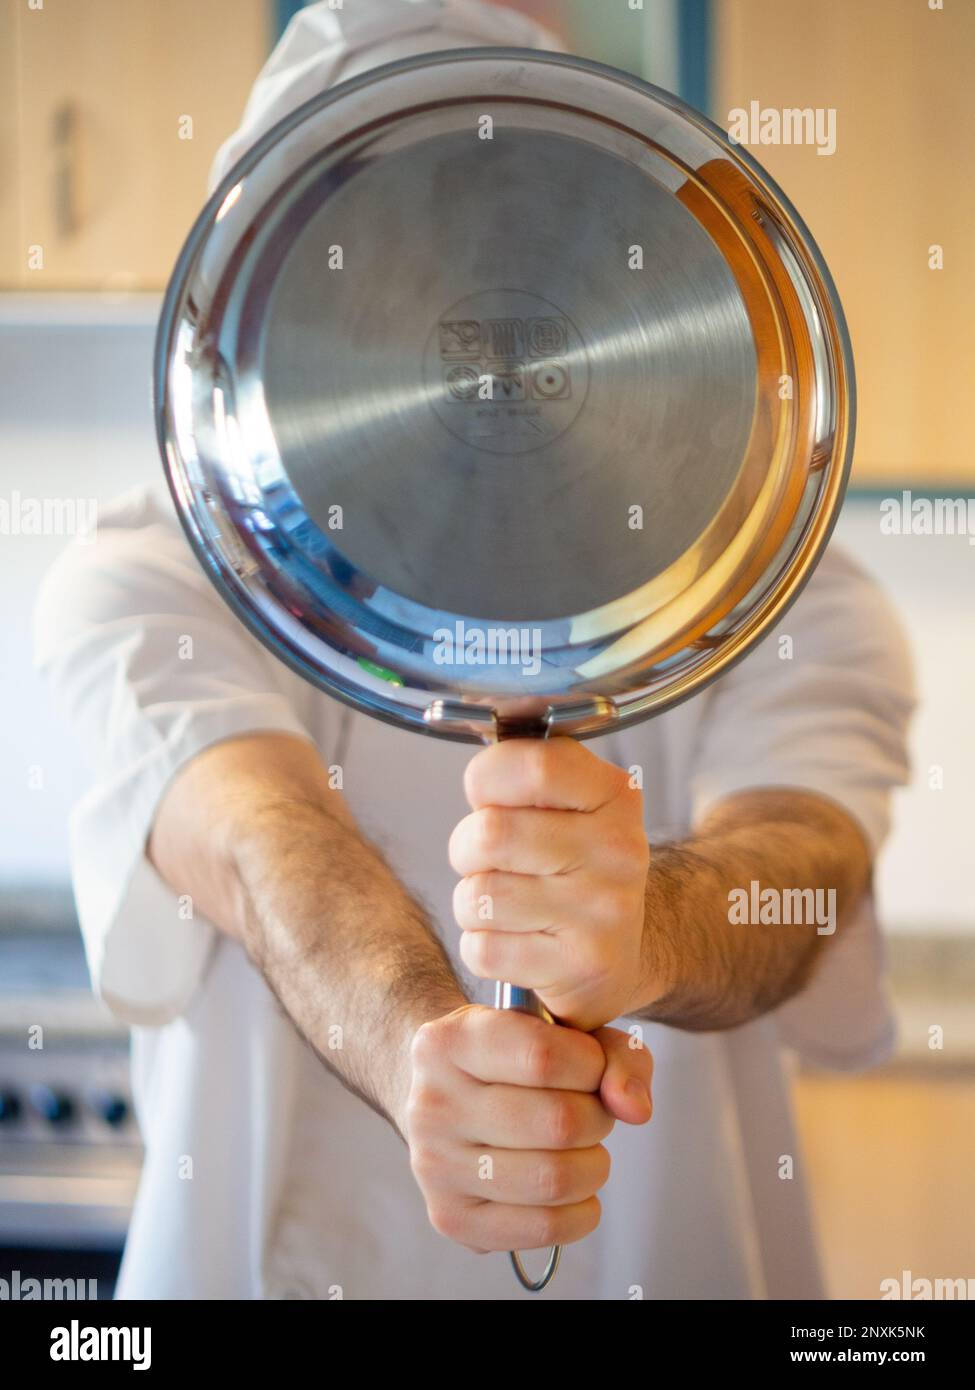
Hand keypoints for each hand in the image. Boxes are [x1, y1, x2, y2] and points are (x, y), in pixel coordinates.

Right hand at [400, 1005, 652, 1252]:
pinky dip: (581, 1213)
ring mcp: (435, 1166)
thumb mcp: (558, 1030)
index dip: (592, 1065)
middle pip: (557, 1122)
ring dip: (593, 1166)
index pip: (542, 1055)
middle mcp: (431, 1104)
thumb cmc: (511, 1060)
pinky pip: (542, 1228)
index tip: (595, 1068)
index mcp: (448, 1042)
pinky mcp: (450, 1218)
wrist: (447, 1095)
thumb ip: (612, 1054)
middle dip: (598, 1118)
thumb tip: (635, 1108)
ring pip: (553, 1179)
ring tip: (584, 1149)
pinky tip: (575, 1191)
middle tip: (593, 1112)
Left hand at [449, 738, 649, 1030]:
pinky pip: (484, 949)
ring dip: (473, 902)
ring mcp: (604, 911)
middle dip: (467, 849)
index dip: (486, 779)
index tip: (488, 796)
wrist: (620, 955)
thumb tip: (474, 756)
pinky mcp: (582, 967)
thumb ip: (526, 773)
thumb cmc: (569, 867)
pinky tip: (515, 942)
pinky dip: (482, 947)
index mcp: (614, 795)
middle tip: (489, 860)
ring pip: (480, 895)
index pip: (530, 765)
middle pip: (490, 834)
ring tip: (504, 904)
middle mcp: (620, 850)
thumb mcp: (568, 806)